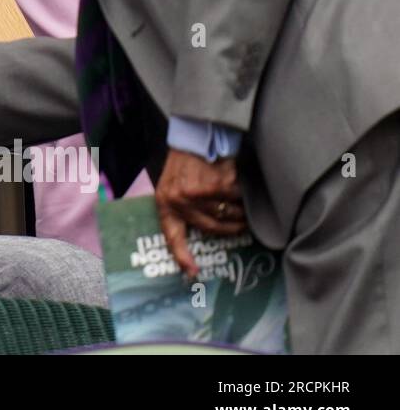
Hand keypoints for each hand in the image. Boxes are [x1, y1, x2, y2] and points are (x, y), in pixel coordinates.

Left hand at [155, 148, 245, 277]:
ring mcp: (198, 195)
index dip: (182, 255)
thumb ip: (179, 207)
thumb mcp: (171, 185)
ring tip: (241, 206)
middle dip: (230, 228)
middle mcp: (180, 201)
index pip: (172, 235)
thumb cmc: (184, 163)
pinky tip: (242, 190)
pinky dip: (244, 197)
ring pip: (228, 215)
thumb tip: (199, 231)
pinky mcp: (217, 186)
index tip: (193, 273)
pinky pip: (237, 200)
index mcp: (165, 203)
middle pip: (211, 228)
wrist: (193, 136)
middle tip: (240, 226)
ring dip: (239, 214)